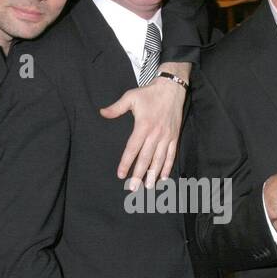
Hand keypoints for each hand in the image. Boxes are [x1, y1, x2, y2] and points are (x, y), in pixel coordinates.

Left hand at [100, 61, 189, 188]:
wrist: (171, 89)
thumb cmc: (149, 93)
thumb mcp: (130, 97)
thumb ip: (116, 108)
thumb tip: (102, 113)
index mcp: (143, 126)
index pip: (132, 149)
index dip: (126, 162)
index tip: (121, 175)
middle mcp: (155, 134)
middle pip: (145, 158)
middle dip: (139, 174)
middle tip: (132, 188)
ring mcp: (166, 137)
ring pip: (159, 160)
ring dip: (153, 174)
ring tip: (148, 187)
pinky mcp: (174, 136)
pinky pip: (171, 154)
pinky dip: (167, 167)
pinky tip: (162, 177)